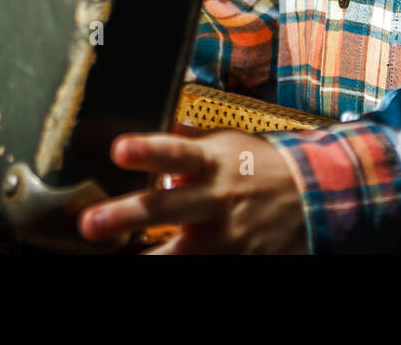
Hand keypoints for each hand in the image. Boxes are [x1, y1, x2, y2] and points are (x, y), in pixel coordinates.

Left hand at [78, 128, 308, 253]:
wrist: (311, 198)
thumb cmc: (260, 165)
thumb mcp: (227, 144)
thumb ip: (189, 141)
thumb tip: (157, 127)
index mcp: (211, 163)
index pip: (175, 152)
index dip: (147, 151)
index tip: (119, 149)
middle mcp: (213, 200)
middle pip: (162, 209)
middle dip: (123, 216)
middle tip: (89, 224)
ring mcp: (223, 238)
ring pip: (175, 255)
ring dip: (144, 260)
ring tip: (114, 263)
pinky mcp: (234, 263)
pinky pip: (198, 273)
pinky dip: (175, 271)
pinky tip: (150, 267)